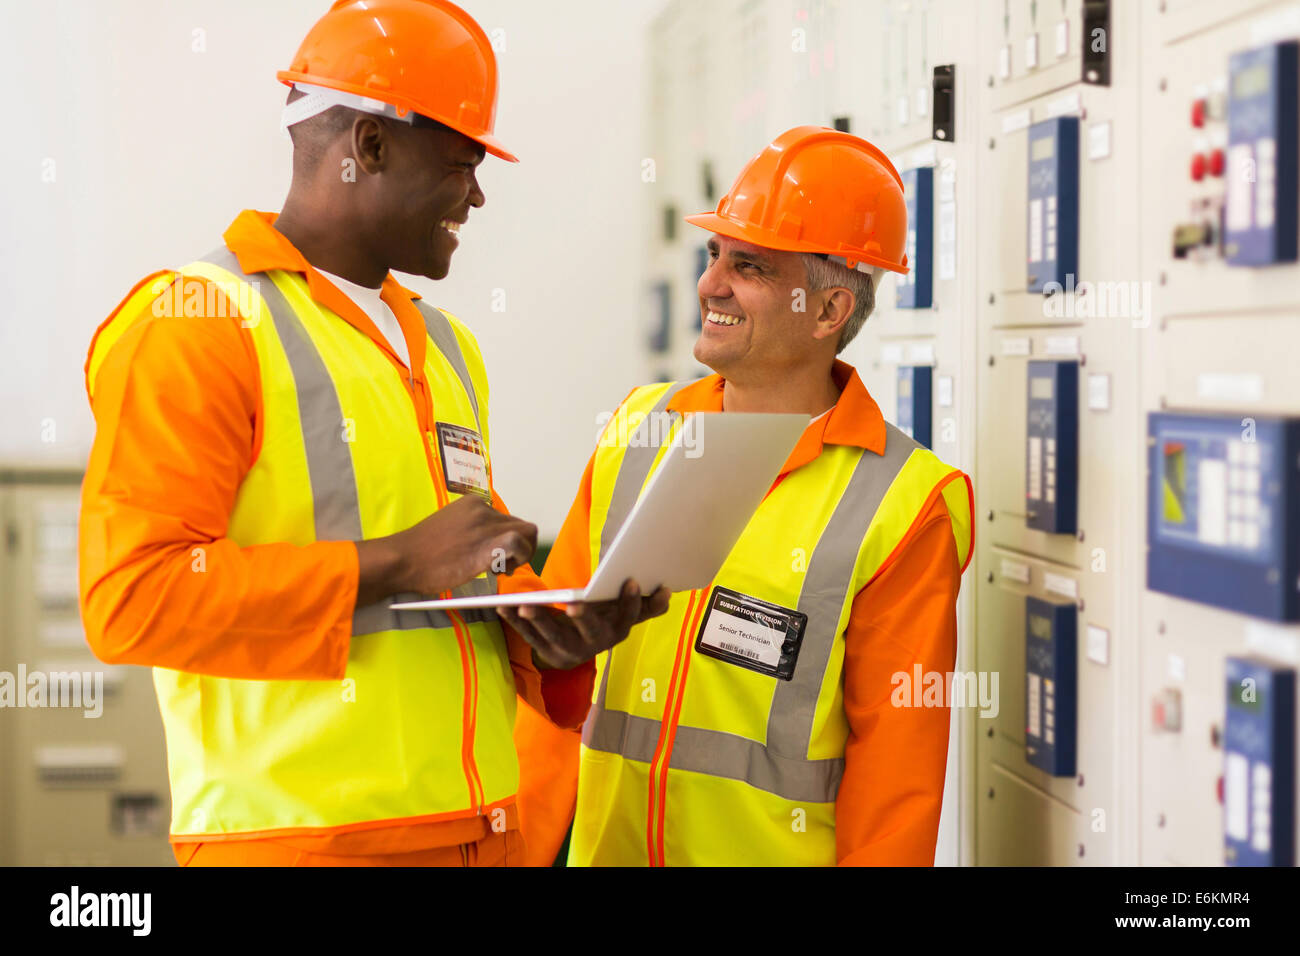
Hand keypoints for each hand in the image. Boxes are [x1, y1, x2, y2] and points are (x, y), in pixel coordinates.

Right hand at [354, 496, 537, 605]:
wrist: (403, 560)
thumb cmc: (421, 552)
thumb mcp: (450, 529)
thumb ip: (471, 531)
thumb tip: (491, 544)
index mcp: (473, 503)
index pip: (506, 518)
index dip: (505, 539)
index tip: (493, 555)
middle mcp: (483, 509)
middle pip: (521, 524)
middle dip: (518, 546)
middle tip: (502, 565)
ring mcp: (486, 525)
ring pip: (527, 533)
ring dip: (522, 553)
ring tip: (501, 569)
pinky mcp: (488, 543)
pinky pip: (520, 544)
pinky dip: (519, 557)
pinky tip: (500, 570)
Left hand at [498, 579, 671, 669]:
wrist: (577, 647)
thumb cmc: (603, 619)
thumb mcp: (625, 613)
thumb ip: (647, 605)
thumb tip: (667, 591)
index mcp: (616, 632)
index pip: (627, 619)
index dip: (631, 603)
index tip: (631, 581)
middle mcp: (594, 646)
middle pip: (590, 633)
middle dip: (583, 618)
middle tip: (574, 604)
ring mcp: (568, 652)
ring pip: (553, 637)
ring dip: (539, 621)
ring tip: (525, 605)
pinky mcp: (545, 652)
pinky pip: (529, 638)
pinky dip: (515, 622)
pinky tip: (503, 606)